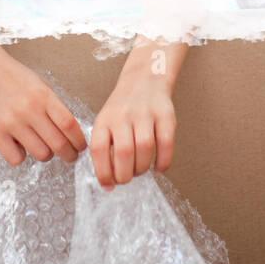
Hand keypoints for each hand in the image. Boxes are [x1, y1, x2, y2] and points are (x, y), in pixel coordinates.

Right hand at [0, 34, 86, 166]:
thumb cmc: (12, 74)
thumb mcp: (39, 83)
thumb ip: (53, 105)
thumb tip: (69, 131)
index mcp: (43, 95)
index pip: (69, 125)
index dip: (79, 140)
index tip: (80, 146)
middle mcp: (28, 109)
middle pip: (59, 144)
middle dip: (69, 154)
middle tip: (69, 155)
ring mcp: (10, 122)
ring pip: (41, 154)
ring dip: (46, 154)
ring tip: (43, 147)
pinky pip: (16, 159)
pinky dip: (22, 156)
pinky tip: (20, 145)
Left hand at [90, 57, 176, 188]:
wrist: (144, 79)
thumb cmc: (122, 108)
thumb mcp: (106, 122)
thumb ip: (104, 147)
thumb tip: (107, 182)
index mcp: (105, 119)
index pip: (98, 149)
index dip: (103, 172)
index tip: (108, 184)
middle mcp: (123, 115)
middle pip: (123, 152)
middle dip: (125, 175)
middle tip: (126, 179)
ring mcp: (145, 114)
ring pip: (145, 148)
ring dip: (142, 168)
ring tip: (140, 170)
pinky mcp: (165, 115)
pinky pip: (166, 143)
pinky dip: (163, 161)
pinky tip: (158, 168)